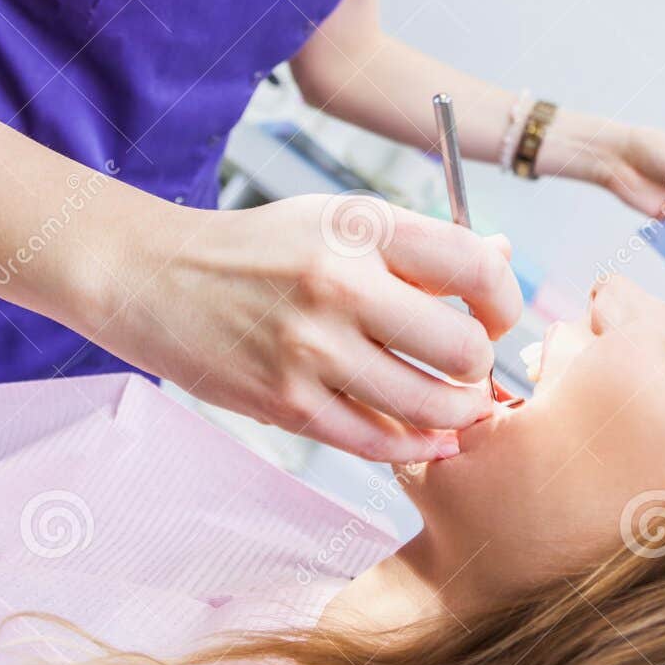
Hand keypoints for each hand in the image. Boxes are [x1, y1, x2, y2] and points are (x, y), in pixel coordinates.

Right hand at [102, 194, 521, 461]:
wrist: (159, 280)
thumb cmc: (264, 248)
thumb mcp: (342, 220)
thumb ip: (423, 244)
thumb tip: (504, 257)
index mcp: (362, 228)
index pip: (475, 267)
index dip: (505, 299)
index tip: (495, 313)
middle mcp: (339, 285)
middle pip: (462, 349)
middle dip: (481, 366)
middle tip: (470, 365)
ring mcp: (311, 350)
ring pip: (428, 406)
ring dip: (457, 414)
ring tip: (457, 403)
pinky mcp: (287, 403)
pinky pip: (377, 442)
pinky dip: (414, 444)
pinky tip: (426, 434)